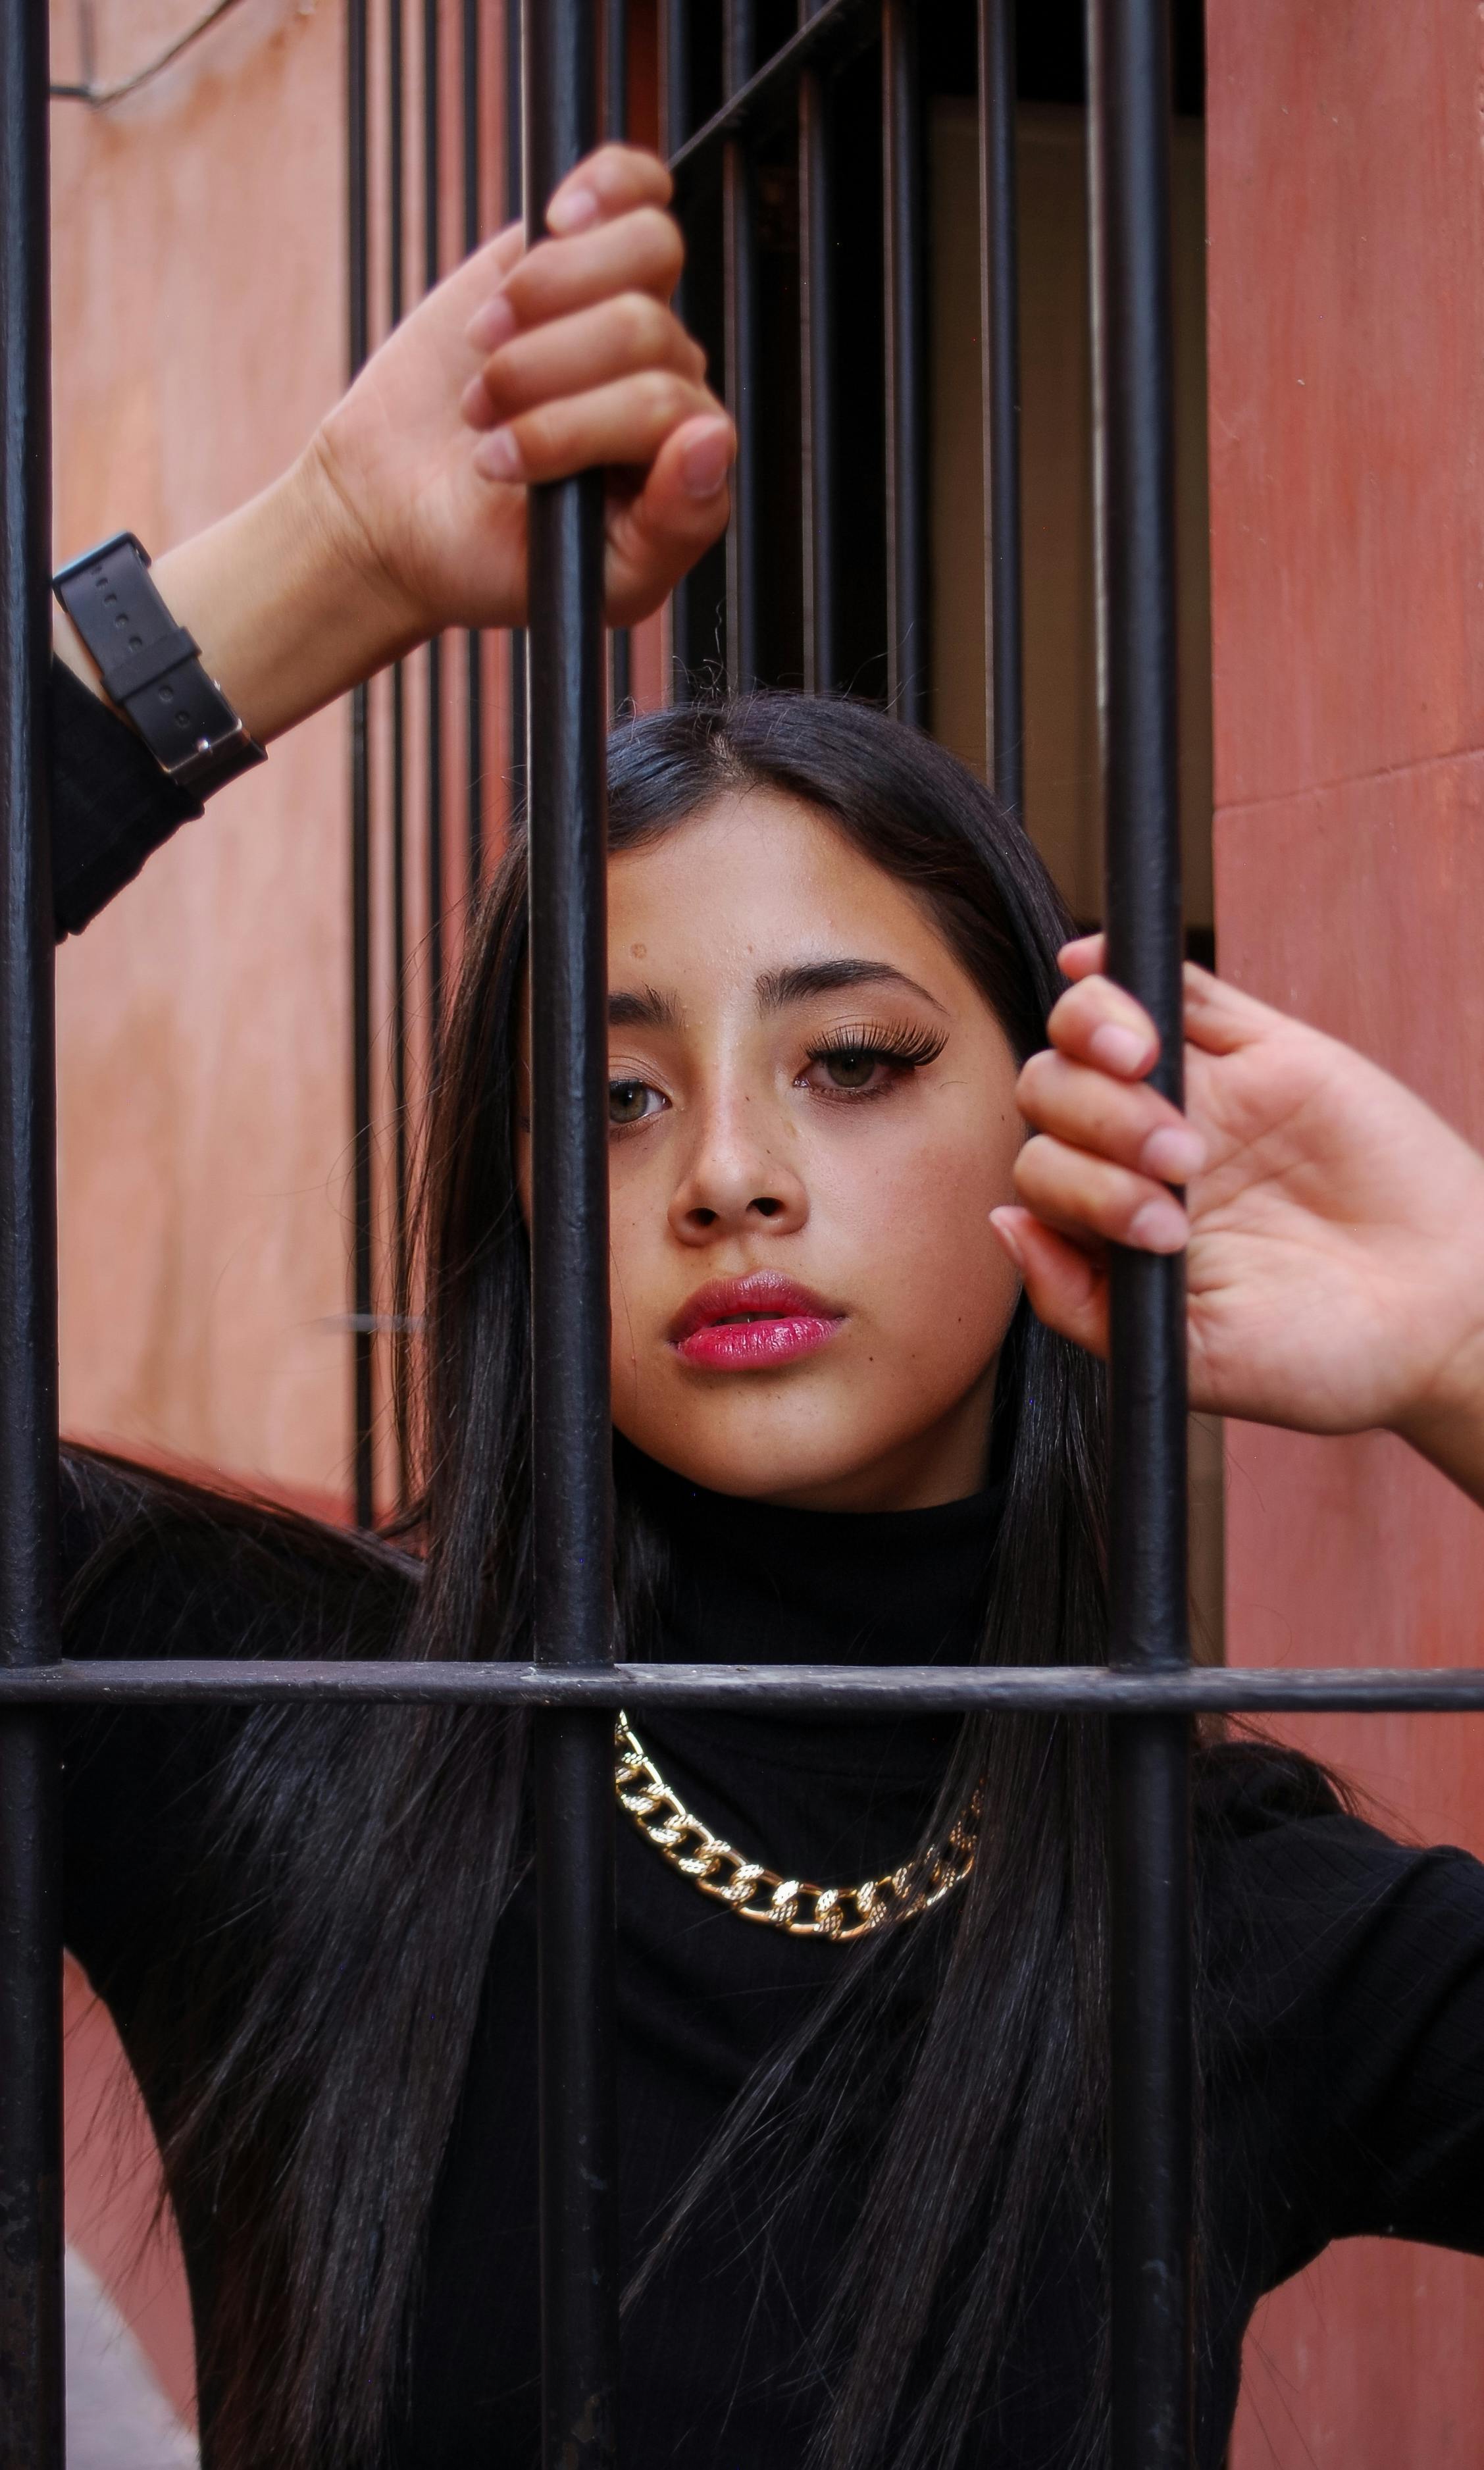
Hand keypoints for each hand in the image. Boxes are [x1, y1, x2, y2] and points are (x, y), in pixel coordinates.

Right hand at [62, 147, 733, 742]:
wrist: (393, 513)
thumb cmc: (490, 559)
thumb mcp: (586, 585)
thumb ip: (672, 526)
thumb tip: (713, 439)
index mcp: (683, 464)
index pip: (668, 408)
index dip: (574, 427)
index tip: (500, 462)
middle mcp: (666, 381)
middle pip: (641, 328)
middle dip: (541, 377)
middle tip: (478, 423)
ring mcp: (626, 310)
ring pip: (645, 253)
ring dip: (542, 299)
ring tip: (486, 353)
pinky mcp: (575, 253)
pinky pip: (634, 187)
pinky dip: (600, 190)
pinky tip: (555, 222)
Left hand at [991, 937, 1483, 1502]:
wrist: (1448, 1316)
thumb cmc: (1324, 1353)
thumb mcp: (1194, 1360)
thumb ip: (1081, 1303)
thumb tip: (1003, 1226)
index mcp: (1116, 1227)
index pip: (1044, 1174)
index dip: (1079, 1189)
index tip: (1165, 1233)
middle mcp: (1140, 1155)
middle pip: (1054, 1095)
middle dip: (1092, 1120)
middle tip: (1182, 1164)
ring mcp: (1200, 1094)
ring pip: (1094, 1034)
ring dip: (1093, 1038)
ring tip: (1147, 1071)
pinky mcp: (1260, 1046)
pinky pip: (1179, 988)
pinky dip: (1129, 965)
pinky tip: (1106, 969)